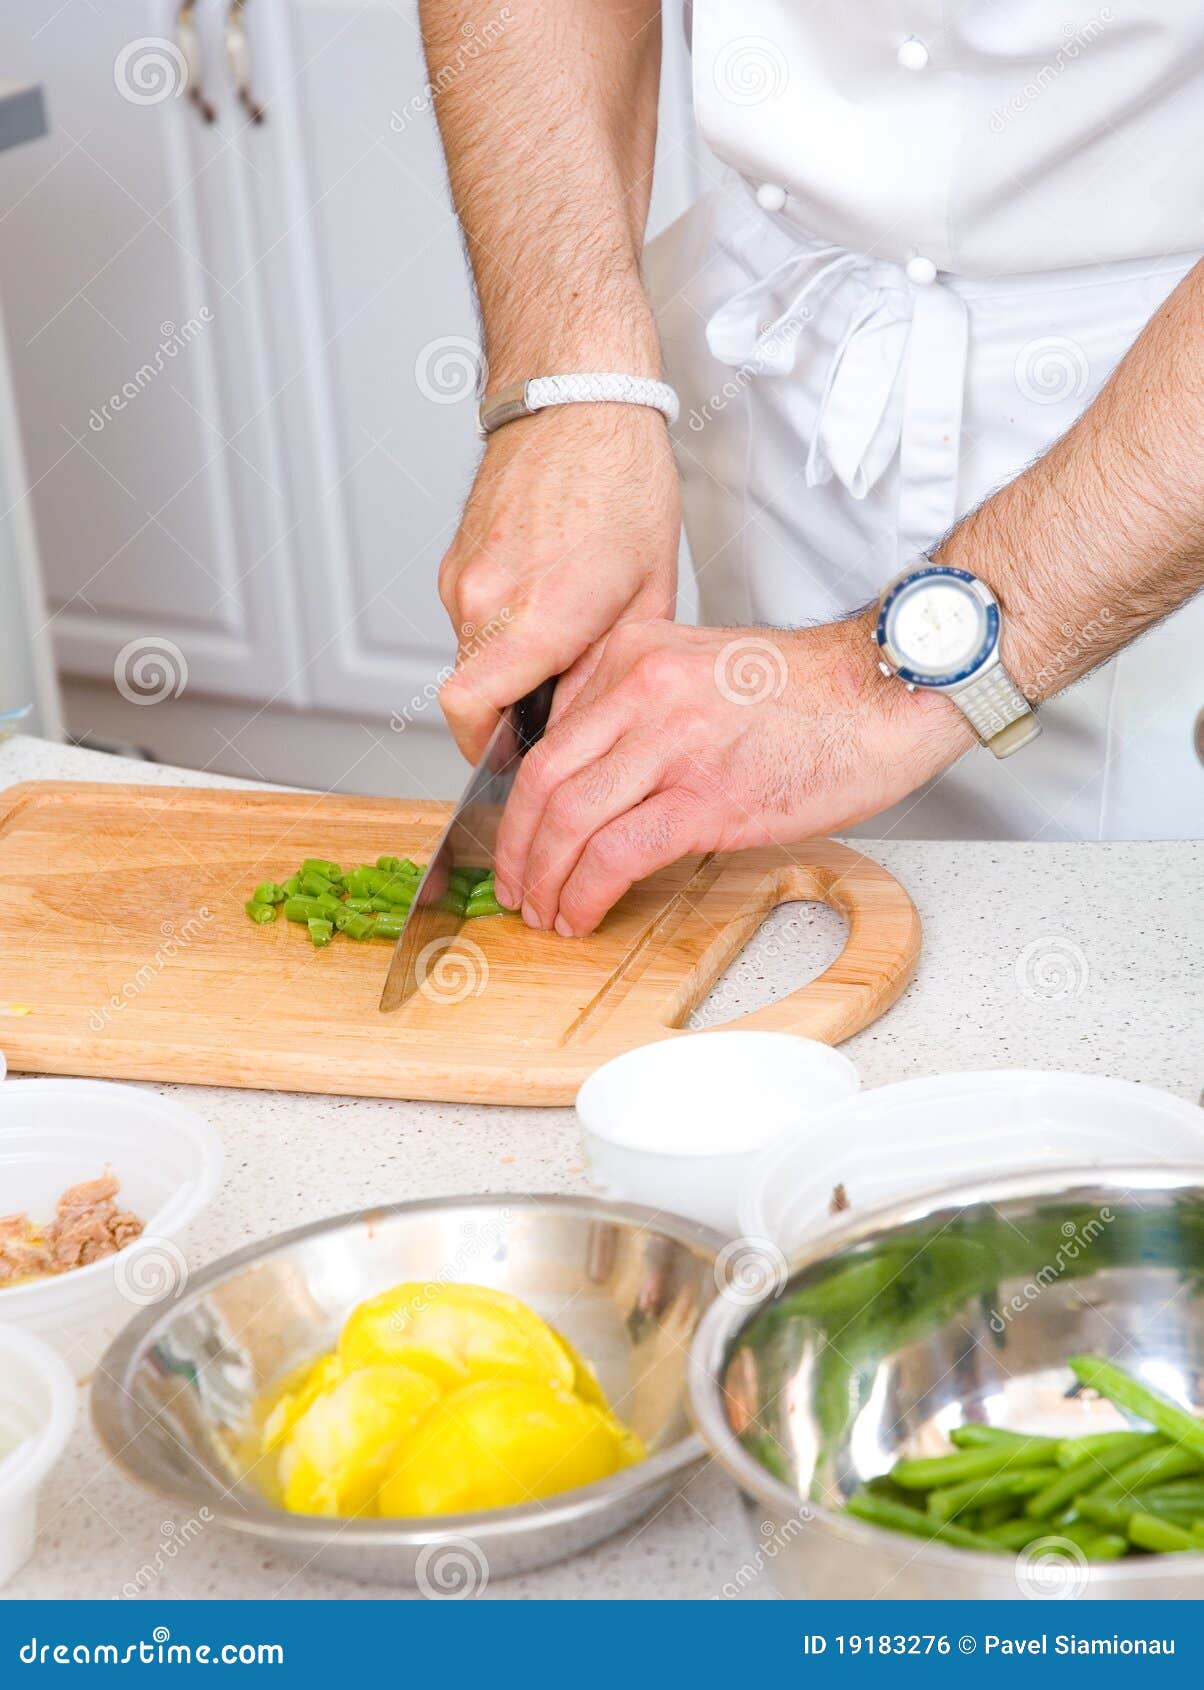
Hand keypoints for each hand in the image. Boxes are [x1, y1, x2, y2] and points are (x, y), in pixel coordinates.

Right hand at [437, 405, 679, 762]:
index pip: (469, 714)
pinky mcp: (456, 559)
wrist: (577, 403)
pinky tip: (544, 595)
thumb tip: (580, 722)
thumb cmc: (621, 483)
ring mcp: (463, 577)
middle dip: (506, 710)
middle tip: (553, 701)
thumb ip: (606, 673)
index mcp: (538, 616)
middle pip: (469, 693)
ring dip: (507, 664)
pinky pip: (470, 617)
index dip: (486, 749)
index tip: (512, 756)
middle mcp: (486, 599)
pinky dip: (501, 625)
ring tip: (562, 633)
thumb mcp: (647, 595)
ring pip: (471, 655)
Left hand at [493, 616, 970, 932]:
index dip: (521, 802)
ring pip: (568, 819)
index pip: (547, 734)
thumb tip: (598, 778)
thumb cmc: (810, 695)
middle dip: (517, 848)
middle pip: (541, 780)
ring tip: (545, 911)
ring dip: (544, 879)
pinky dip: (586, 893)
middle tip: (516, 885)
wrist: (884, 694)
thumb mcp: (702, 671)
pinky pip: (615, 853)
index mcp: (634, 654)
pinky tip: (583, 914)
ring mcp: (671, 742)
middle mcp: (641, 688)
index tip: (522, 838)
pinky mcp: (705, 797)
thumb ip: (641, 709)